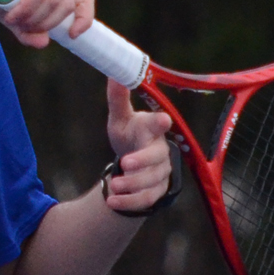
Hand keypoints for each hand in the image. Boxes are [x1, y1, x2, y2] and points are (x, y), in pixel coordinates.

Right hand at [0, 0, 95, 47]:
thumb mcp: (9, 14)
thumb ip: (26, 28)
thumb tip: (45, 43)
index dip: (84, 18)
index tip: (72, 35)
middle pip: (65, 6)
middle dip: (44, 24)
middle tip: (21, 27)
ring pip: (54, 0)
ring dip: (32, 18)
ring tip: (11, 20)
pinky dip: (26, 7)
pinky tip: (11, 14)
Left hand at [102, 79, 174, 213]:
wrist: (132, 164)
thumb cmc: (129, 135)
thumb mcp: (121, 118)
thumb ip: (118, 98)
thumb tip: (114, 72)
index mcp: (151, 129)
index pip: (158, 124)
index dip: (159, 122)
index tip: (162, 120)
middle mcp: (160, 150)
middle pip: (157, 157)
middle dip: (143, 160)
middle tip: (125, 164)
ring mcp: (160, 172)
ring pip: (151, 181)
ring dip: (132, 185)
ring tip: (114, 185)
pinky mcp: (156, 191)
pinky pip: (146, 199)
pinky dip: (129, 202)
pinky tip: (112, 202)